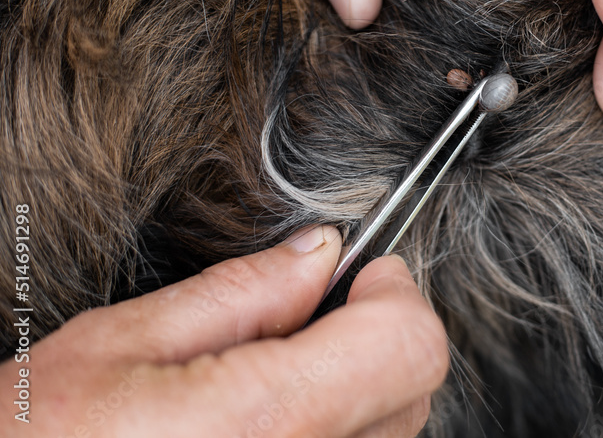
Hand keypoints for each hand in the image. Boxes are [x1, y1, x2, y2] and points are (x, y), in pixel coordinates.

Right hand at [1, 226, 448, 436]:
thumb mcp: (120, 346)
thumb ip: (240, 293)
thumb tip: (321, 251)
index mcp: (265, 424)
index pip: (409, 346)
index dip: (393, 293)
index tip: (358, 273)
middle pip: (413, 391)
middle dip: (379, 334)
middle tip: (309, 316)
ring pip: (393, 434)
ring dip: (360, 387)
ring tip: (271, 377)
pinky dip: (337, 431)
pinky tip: (269, 422)